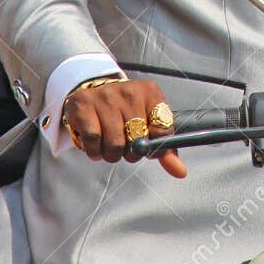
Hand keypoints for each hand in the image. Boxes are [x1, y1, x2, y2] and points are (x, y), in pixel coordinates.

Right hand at [63, 76, 186, 178]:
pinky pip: (94, 140)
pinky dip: (94, 150)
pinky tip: (95, 142)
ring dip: (111, 154)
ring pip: (115, 143)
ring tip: (109, 144)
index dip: (155, 148)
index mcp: (150, 93)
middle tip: (125, 145)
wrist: (91, 91)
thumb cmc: (123, 112)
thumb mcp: (147, 122)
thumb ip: (164, 147)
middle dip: (130, 152)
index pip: (163, 128)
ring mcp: (105, 96)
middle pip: (137, 140)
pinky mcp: (83, 105)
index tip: (148, 149)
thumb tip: (180, 172)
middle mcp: (128, 91)